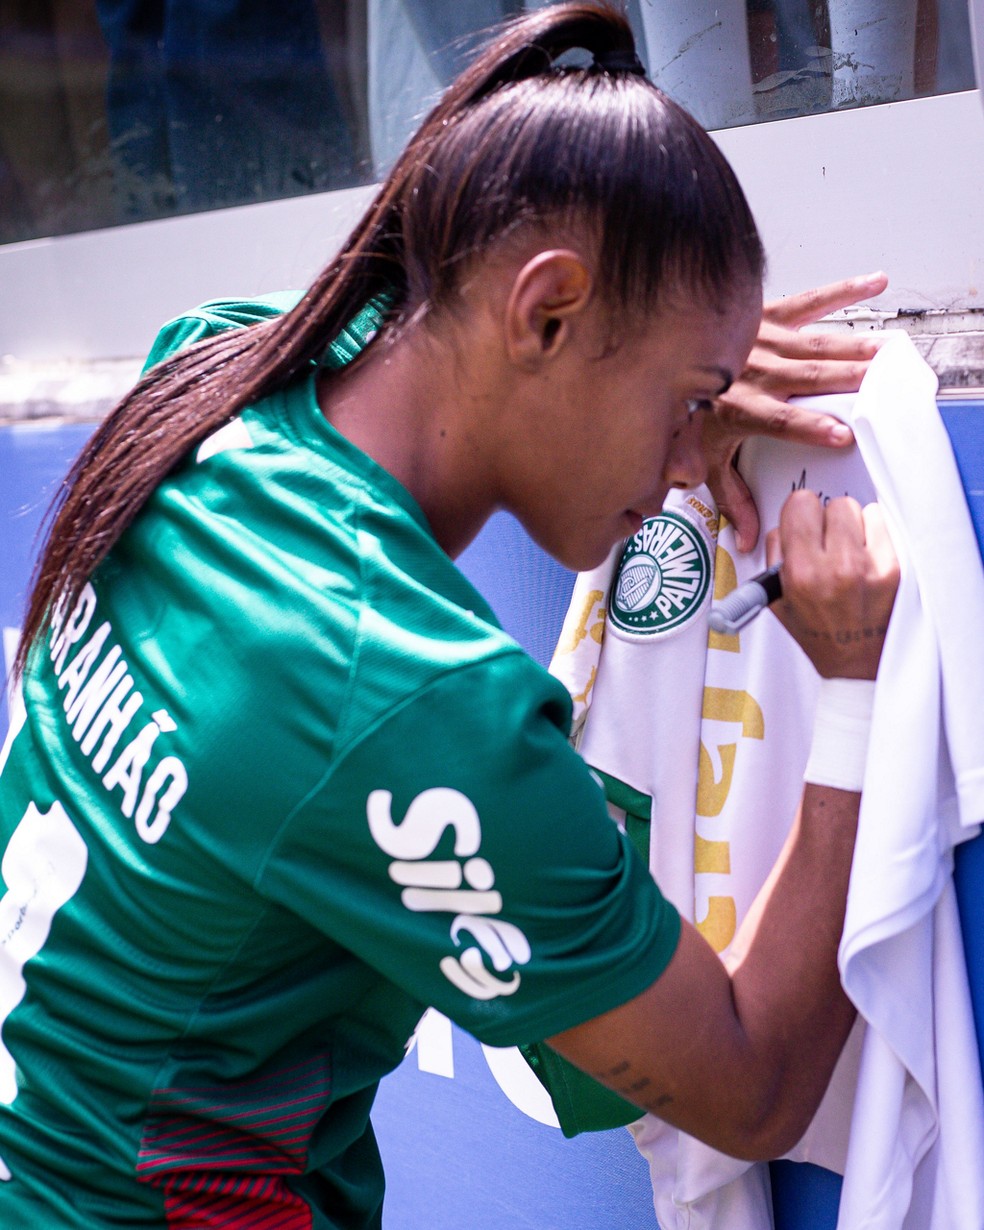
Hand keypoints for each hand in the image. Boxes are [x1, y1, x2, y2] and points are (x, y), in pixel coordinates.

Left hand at [703, 271, 888, 552]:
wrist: (660, 355)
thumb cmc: (689, 412)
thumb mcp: (705, 460)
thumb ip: (731, 498)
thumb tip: (749, 541)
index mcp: (736, 408)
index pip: (777, 420)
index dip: (808, 428)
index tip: (839, 435)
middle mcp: (749, 371)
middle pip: (803, 378)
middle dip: (842, 381)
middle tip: (875, 385)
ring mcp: (758, 339)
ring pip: (812, 344)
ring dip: (849, 348)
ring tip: (881, 353)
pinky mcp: (766, 313)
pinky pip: (808, 300)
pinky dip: (842, 290)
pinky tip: (873, 283)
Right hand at [767, 491, 898, 679]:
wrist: (856, 665)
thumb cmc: (816, 633)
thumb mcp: (778, 599)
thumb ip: (777, 553)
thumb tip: (791, 520)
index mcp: (801, 573)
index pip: (801, 504)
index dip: (800, 512)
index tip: (804, 525)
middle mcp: (836, 568)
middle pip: (833, 503)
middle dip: (827, 519)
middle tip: (827, 542)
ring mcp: (870, 568)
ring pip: (859, 509)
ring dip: (852, 525)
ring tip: (848, 551)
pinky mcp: (895, 569)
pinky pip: (882, 523)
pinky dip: (874, 532)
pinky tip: (866, 554)